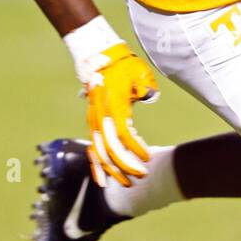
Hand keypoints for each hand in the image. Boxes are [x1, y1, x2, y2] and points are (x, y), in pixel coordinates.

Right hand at [64, 19, 158, 187]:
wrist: (100, 58)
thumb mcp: (137, 72)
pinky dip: (96, 166)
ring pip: (99, 153)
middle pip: (109, 149)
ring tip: (128, 182)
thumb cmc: (123, 66)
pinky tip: (103, 181)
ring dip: (113, 170)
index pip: (122, 134)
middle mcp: (100, 117)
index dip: (135, 149)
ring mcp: (93, 122)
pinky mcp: (92, 124)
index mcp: (112, 106)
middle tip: (142, 175)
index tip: (148, 158)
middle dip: (125, 166)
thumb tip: (149, 95)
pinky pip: (91, 149)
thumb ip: (144, 85)